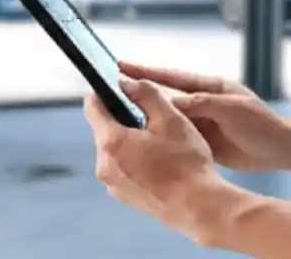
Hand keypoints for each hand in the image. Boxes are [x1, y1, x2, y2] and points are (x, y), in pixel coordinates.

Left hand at [83, 79, 231, 245]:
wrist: (198, 207)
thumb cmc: (186, 162)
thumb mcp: (171, 118)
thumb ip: (147, 94)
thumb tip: (127, 83)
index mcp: (111, 142)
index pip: (92, 107)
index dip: (105, 93)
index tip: (121, 90)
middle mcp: (104, 165)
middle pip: (105, 130)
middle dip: (124, 119)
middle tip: (153, 118)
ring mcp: (113, 185)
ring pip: (115, 150)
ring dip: (131, 142)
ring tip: (161, 143)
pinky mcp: (124, 197)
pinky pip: (124, 169)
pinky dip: (136, 161)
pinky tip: (161, 163)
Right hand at [120, 61, 290, 173]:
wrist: (281, 150)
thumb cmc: (262, 124)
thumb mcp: (233, 110)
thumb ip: (203, 104)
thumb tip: (170, 100)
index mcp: (210, 87)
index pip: (172, 77)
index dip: (147, 72)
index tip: (121, 66)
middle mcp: (203, 101)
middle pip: (164, 96)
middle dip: (139, 93)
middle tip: (110, 90)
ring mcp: (202, 121)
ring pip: (167, 118)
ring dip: (146, 117)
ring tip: (118, 117)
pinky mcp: (204, 140)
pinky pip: (177, 137)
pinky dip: (160, 137)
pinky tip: (142, 141)